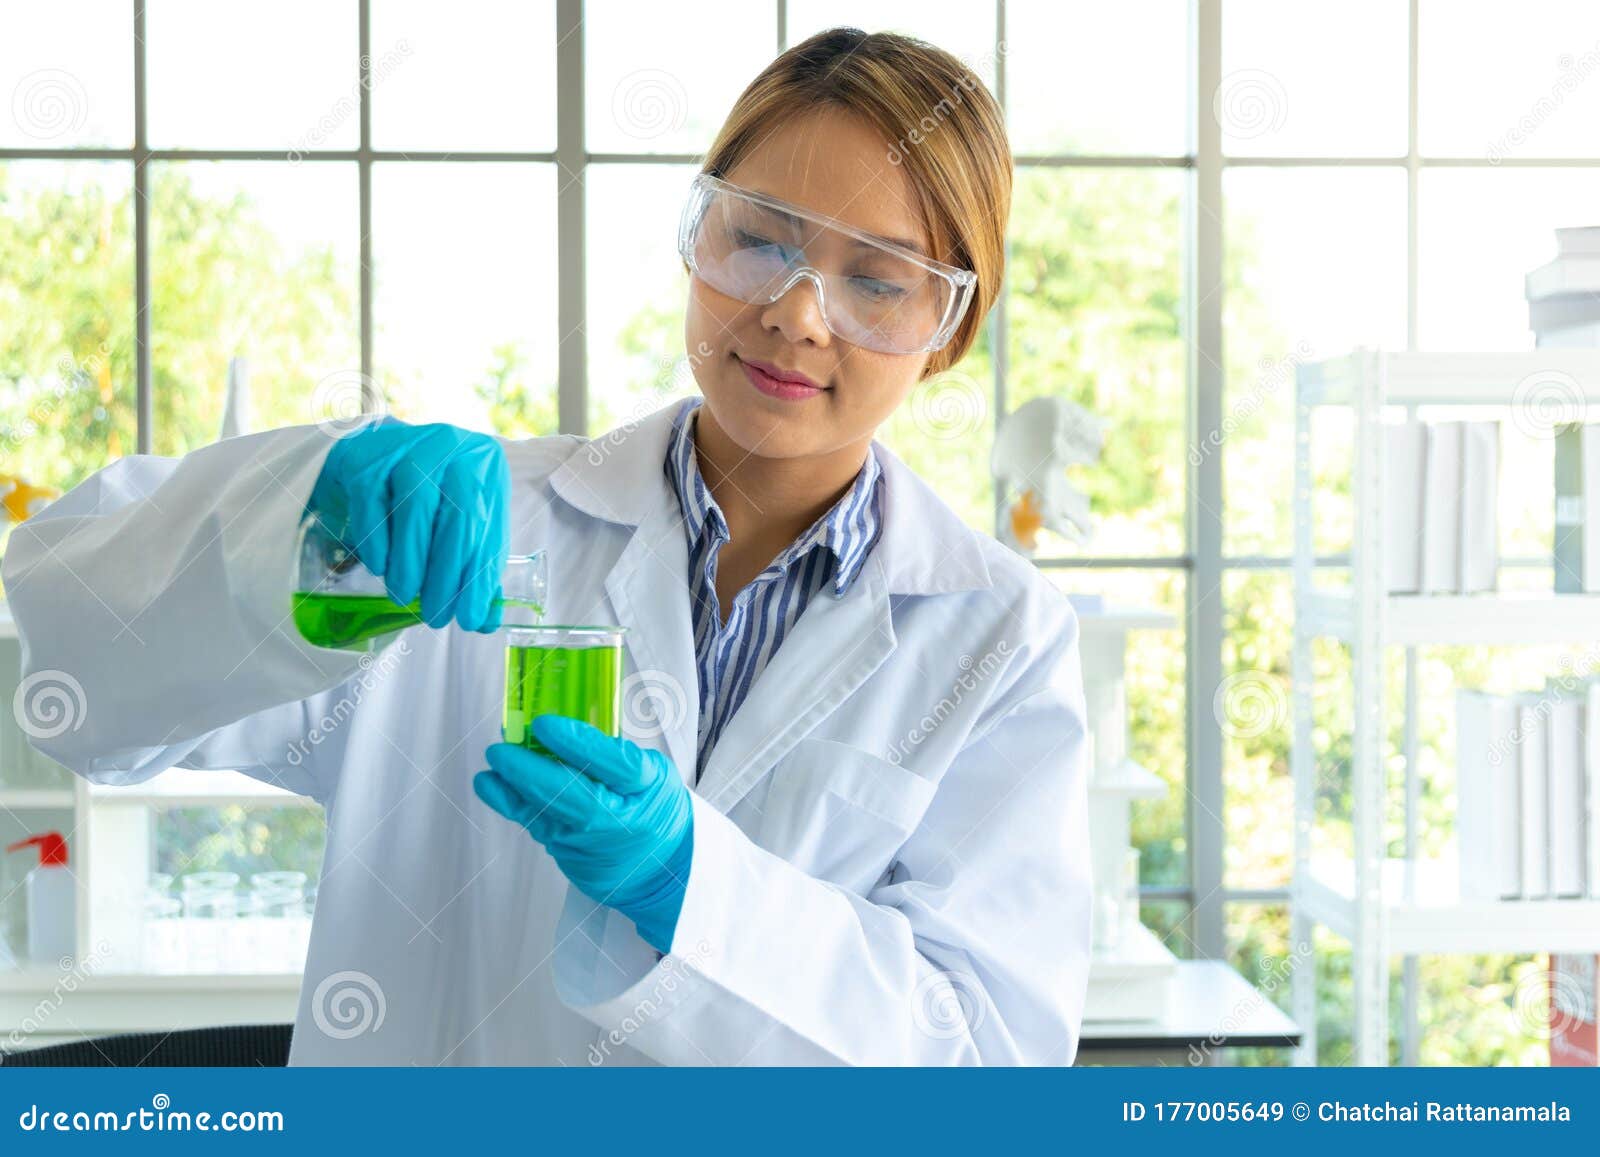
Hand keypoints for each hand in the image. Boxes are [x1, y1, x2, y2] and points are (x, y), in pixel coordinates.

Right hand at [307, 418, 509, 631]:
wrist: (376, 453)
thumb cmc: (429, 495)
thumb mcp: (461, 524)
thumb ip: (475, 567)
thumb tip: (486, 620)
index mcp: (486, 467)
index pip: (488, 530)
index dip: (479, 579)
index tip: (469, 618)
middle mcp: (454, 448)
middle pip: (459, 516)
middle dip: (446, 575)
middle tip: (434, 614)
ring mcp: (411, 447)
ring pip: (415, 508)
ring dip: (410, 563)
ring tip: (404, 596)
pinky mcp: (370, 455)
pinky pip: (373, 502)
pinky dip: (378, 541)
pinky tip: (380, 567)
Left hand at [473, 716, 693, 954]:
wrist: (656, 863)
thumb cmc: (651, 804)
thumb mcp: (651, 771)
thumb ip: (615, 751)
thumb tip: (564, 722)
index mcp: (646, 786)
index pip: (614, 764)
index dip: (577, 744)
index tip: (545, 724)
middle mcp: (617, 817)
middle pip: (572, 795)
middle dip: (530, 770)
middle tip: (503, 748)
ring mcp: (588, 840)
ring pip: (546, 811)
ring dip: (514, 784)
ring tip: (496, 759)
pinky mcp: (566, 851)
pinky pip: (535, 823)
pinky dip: (508, 802)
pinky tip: (489, 783)